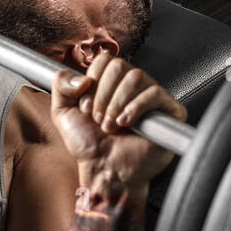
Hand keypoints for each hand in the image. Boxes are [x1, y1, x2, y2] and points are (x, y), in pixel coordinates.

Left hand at [50, 50, 186, 192]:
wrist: (104, 170)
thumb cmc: (89, 146)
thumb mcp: (62, 112)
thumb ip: (61, 84)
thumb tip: (82, 77)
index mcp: (111, 83)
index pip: (105, 60)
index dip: (92, 81)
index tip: (86, 106)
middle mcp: (132, 87)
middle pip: (120, 66)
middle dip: (103, 95)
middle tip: (98, 118)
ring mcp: (151, 98)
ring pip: (136, 77)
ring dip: (117, 104)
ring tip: (111, 125)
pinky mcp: (169, 111)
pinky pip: (156, 93)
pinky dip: (136, 107)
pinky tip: (126, 122)